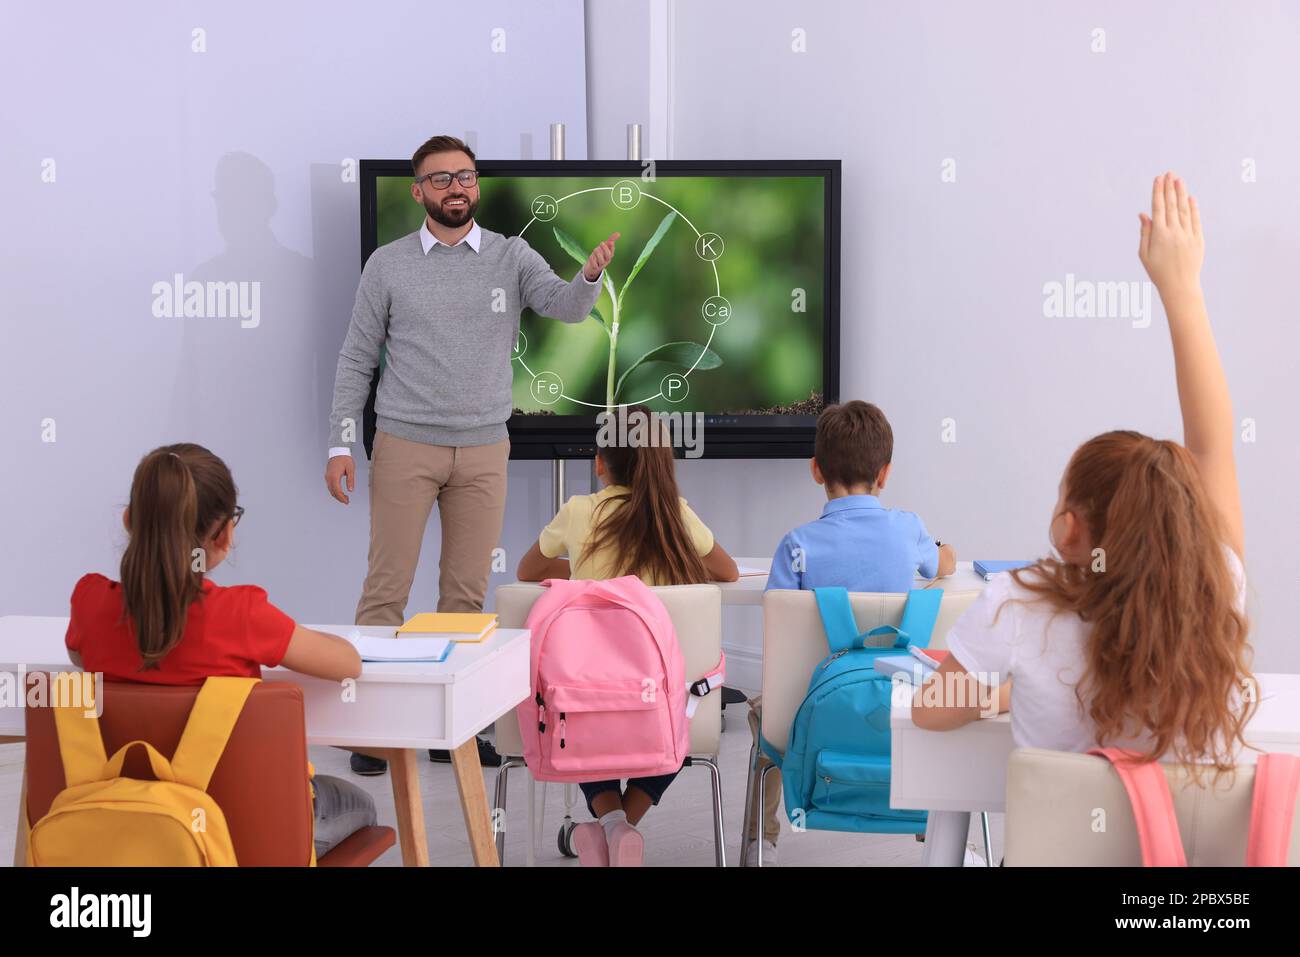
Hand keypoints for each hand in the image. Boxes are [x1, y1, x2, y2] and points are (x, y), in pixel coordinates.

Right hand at [325, 454, 354, 503]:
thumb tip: (351, 490)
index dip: (341, 497)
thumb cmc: (345, 459)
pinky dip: (334, 491)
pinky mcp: (328, 476)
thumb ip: (351, 480)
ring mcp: (327, 477)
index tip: (347, 501)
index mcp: (334, 476)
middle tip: (347, 501)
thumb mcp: (350, 469)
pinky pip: (330, 486)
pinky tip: (340, 492)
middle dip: (339, 498)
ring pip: (331, 489)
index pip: (337, 490)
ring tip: (345, 498)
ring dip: (337, 495)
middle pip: (333, 492)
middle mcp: (329, 477)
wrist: (338, 451)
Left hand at [583, 232, 619, 280]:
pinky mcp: (595, 268)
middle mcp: (606, 260)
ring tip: (595, 249)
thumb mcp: (605, 247)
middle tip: (601, 243)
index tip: (610, 242)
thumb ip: (611, 240)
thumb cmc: (600, 254)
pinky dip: (592, 260)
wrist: (592, 266)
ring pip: (601, 260)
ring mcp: (601, 264)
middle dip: (605, 249)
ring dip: (597, 253)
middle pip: (608, 256)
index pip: (612, 251)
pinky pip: (594, 265)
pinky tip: (591, 256)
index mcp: (610, 255)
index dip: (611, 247)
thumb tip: (618, 233)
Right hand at [1139, 172, 1203, 301]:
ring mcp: (1188, 235)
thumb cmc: (1158, 272)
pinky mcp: (1198, 240)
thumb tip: (1145, 214)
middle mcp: (1175, 232)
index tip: (1158, 179)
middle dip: (1170, 188)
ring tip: (1179, 180)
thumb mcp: (1144, 254)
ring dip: (1182, 193)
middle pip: (1172, 205)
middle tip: (1169, 173)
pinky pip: (1196, 220)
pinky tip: (1190, 198)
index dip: (1158, 192)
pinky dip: (1194, 208)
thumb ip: (1145, 232)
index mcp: (1159, 235)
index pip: (1159, 208)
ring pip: (1185, 209)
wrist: (1180, 286)